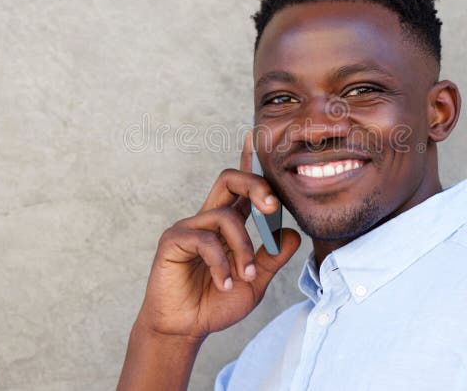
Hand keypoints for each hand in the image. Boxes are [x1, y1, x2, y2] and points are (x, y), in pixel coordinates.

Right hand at [135, 131, 300, 341]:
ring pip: (225, 217)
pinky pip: (204, 240)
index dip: (247, 160)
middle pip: (229, 179)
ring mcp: (189, 227)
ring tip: (245, 276)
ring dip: (243, 249)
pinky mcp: (173, 241)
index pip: (240, 186)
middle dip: (255, 185)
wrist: (185, 329)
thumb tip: (293, 233)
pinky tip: (224, 283)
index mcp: (227, 223)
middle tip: (271, 207)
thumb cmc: (215, 303)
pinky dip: (221, 264)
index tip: (254, 136)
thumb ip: (273, 258)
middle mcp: (208, 218)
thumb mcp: (254, 282)